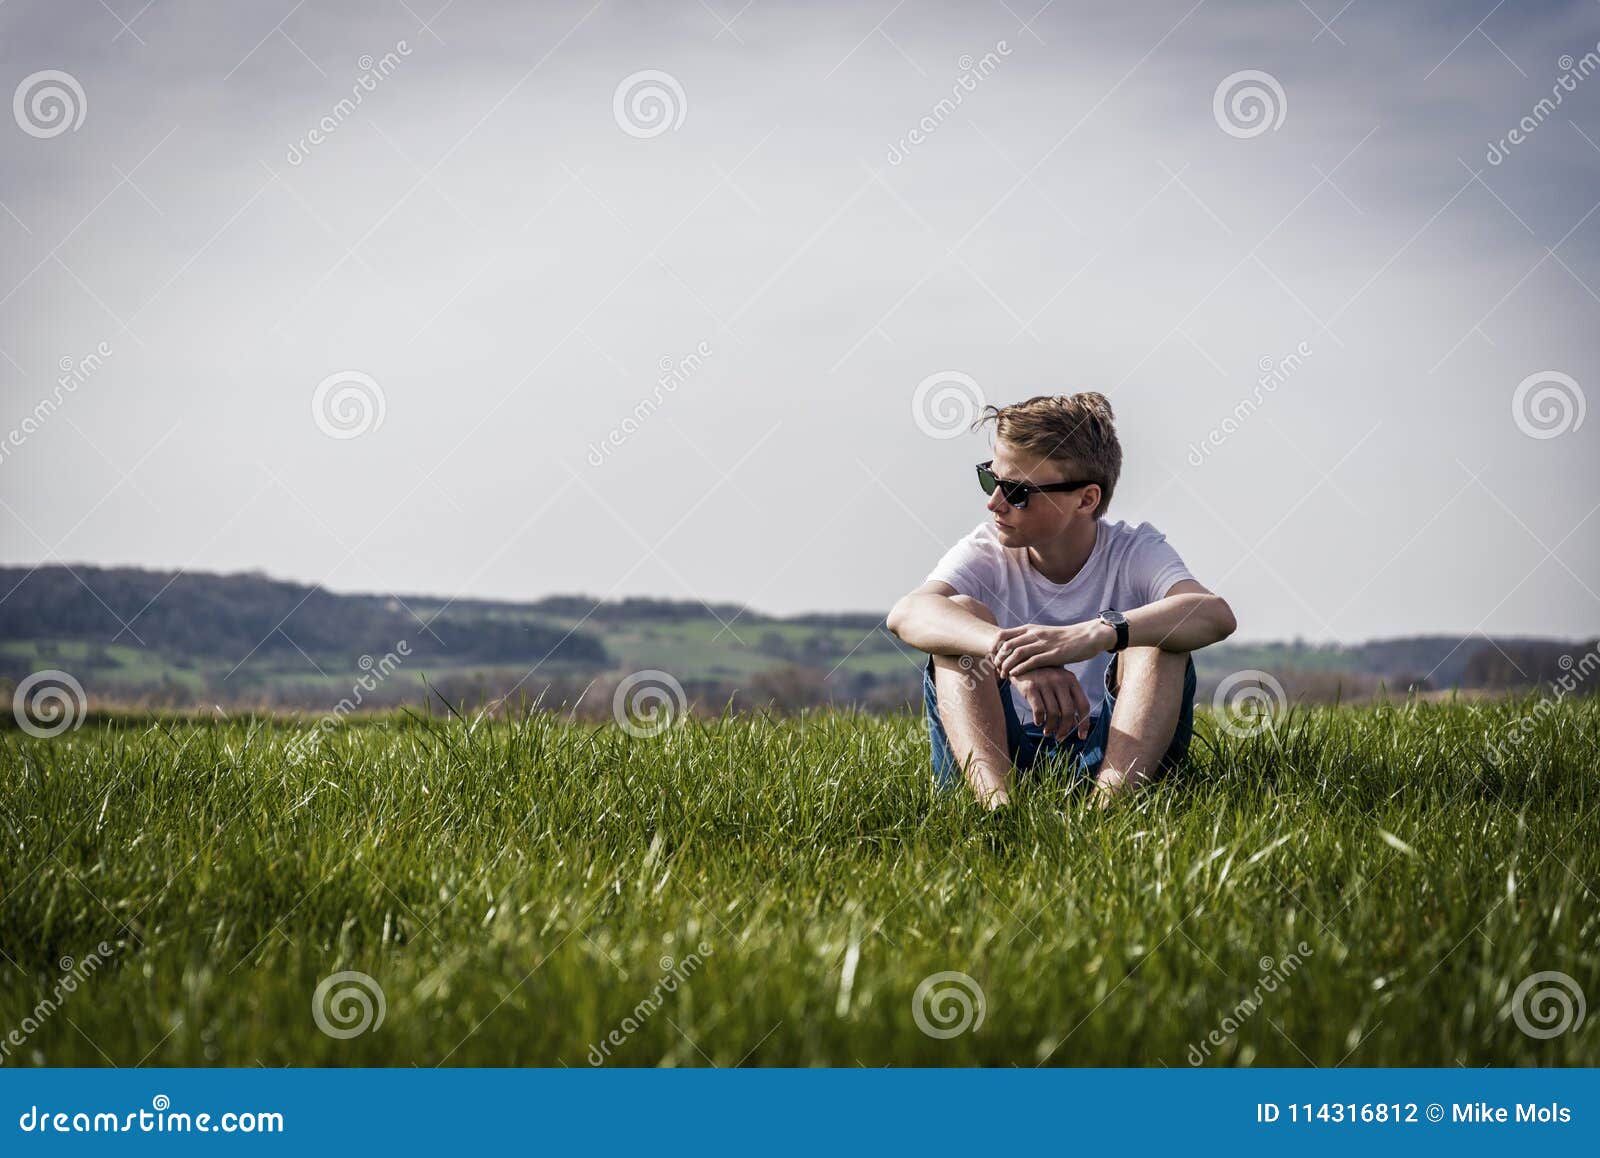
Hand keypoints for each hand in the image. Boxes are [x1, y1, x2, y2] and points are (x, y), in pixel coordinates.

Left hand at [992, 620, 1111, 676]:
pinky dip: (1020, 668)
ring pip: (1017, 653)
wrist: (1087, 637)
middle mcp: (1035, 633)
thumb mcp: (1043, 634)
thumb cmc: (1064, 638)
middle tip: (996, 670)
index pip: (1003, 635)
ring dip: (1007, 666)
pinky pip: (1032, 661)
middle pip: (1007, 645)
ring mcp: (1044, 643)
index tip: (991, 658)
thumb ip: (1029, 639)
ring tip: (1003, 675)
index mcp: (1030, 628)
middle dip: (998, 659)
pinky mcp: (1053, 654)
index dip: (994, 647)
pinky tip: (1015, 675)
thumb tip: (1014, 649)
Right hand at [1009, 667, 1092, 741]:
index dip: (1084, 723)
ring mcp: (1045, 683)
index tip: (1081, 736)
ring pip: (1053, 714)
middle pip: (1068, 712)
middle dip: (1064, 730)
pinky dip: (1039, 720)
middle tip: (1059, 738)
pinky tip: (1038, 722)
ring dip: (1051, 728)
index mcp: (1071, 679)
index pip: (1083, 705)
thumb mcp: (1057, 682)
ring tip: (1047, 732)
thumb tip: (1074, 725)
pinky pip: (1039, 711)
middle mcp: (1060, 680)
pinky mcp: (1030, 687)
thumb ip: (1067, 700)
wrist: (1018, 660)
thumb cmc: (1041, 675)